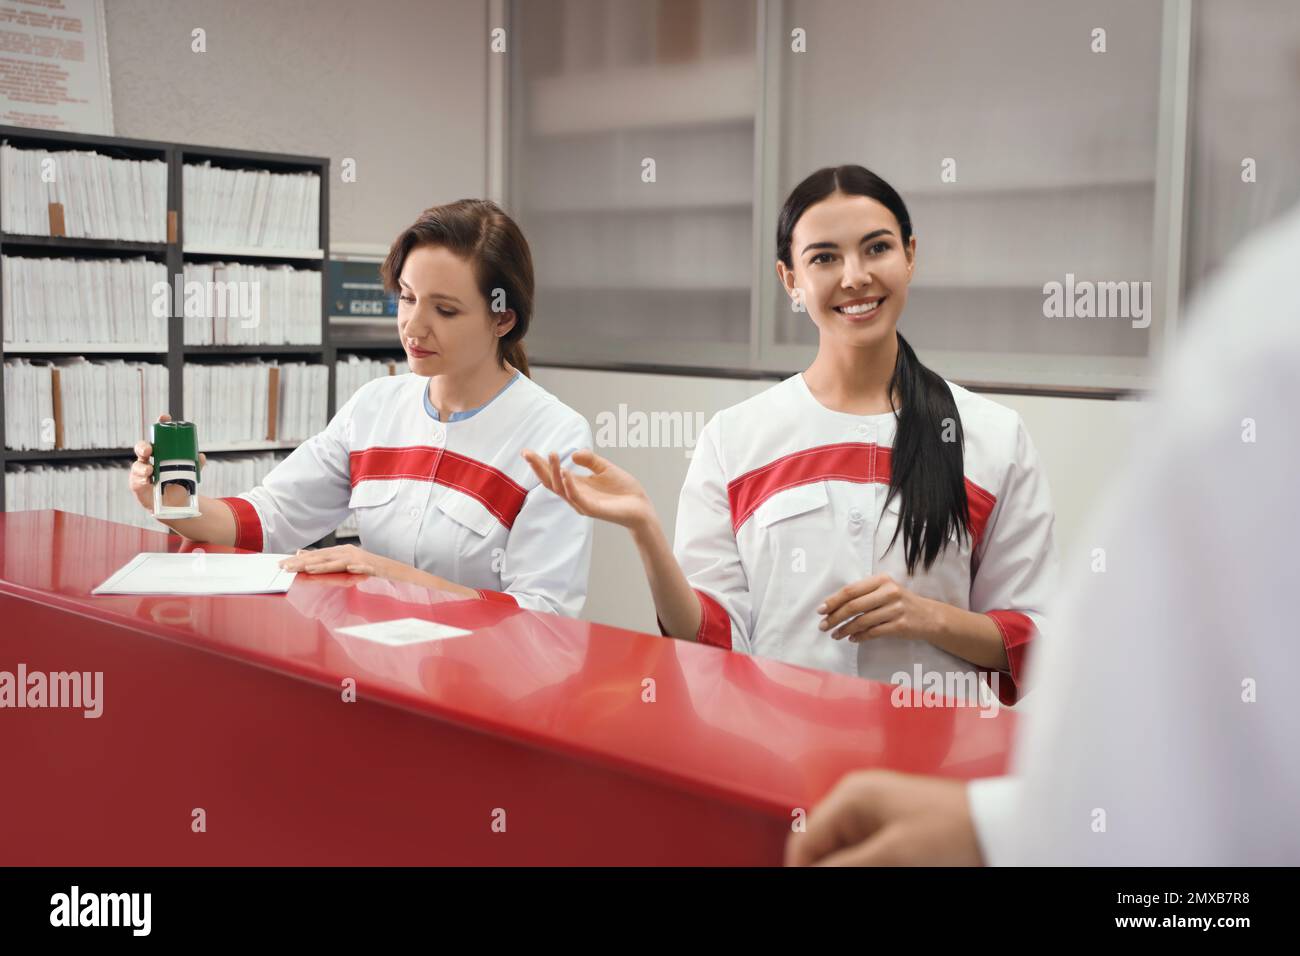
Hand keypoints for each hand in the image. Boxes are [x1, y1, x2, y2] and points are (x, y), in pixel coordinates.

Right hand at [130, 413, 206, 511]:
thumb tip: (201, 456)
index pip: (158, 435)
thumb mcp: (190, 472)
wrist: (173, 503)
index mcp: (159, 451)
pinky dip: (141, 480)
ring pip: (138, 465)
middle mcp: (148, 459)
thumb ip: (196, 464)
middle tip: (150, 450)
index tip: (165, 417)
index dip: (160, 425)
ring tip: (150, 470)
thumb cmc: (178, 482)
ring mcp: (140, 472)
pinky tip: (146, 480)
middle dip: (143, 447)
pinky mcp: (137, 485)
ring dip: (143, 467)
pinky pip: (136, 481)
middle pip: (141, 448)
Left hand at [279, 544, 397, 577]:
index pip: (316, 556)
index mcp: (340, 552)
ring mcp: (361, 558)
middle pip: (323, 557)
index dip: (298, 560)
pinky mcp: (373, 566)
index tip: (281, 565)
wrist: (396, 571)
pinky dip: (355, 567)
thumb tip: (303, 555)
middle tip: (285, 567)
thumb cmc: (369, 570)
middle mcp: (348, 552)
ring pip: (339, 562)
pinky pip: (363, 567)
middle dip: (303, 562)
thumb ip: (326, 561)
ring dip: (323, 565)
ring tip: (307, 568)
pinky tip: (348, 568)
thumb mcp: (345, 564)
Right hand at [521, 448, 654, 529]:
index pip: (552, 474)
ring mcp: (582, 503)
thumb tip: (573, 454)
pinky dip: (569, 485)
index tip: (526, 452)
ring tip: (552, 455)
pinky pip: (576, 497)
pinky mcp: (592, 509)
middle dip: (538, 468)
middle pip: (550, 482)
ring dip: (554, 472)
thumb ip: (590, 460)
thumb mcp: (605, 468)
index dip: (539, 464)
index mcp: (576, 485)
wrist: (641, 506)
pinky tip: (565, 472)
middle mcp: (575, 495)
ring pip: (560, 489)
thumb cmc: (623, 490)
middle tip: (527, 453)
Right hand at [785, 770, 983, 865]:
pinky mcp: (894, 828)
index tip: (805, 892)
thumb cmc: (952, 831)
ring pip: (844, 854)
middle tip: (862, 878)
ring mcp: (876, 813)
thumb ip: (844, 868)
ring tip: (886, 870)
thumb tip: (806, 873)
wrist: (1001, 826)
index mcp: (850, 796)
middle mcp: (857, 800)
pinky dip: (869, 866)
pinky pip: (866, 853)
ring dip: (850, 869)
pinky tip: (888, 870)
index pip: (804, 842)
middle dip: (830, 870)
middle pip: (823, 849)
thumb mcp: (892, 854)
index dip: (803, 871)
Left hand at [817, 574, 941, 642]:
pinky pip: (873, 632)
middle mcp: (889, 592)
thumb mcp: (885, 590)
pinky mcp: (900, 625)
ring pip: (861, 621)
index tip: (821, 610)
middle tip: (823, 626)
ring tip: (835, 634)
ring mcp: (895, 609)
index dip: (833, 601)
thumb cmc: (900, 602)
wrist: (929, 616)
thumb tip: (833, 606)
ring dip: (844, 629)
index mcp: (882, 580)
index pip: (851, 590)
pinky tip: (851, 638)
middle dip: (834, 617)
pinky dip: (859, 636)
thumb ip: (863, 594)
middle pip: (853, 606)